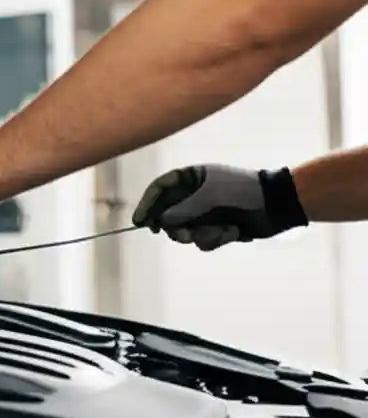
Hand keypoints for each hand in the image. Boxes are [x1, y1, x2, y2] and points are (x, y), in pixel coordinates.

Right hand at [131, 164, 308, 250]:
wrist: (277, 206)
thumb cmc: (243, 191)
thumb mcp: (210, 196)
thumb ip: (183, 209)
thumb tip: (159, 221)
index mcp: (191, 178)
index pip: (160, 189)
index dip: (147, 203)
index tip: (140, 221)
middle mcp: (194, 195)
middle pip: (168, 214)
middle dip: (177, 227)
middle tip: (184, 235)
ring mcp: (204, 212)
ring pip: (185, 231)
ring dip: (202, 235)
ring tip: (221, 232)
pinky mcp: (215, 228)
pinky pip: (202, 240)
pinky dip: (216, 239)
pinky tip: (233, 232)